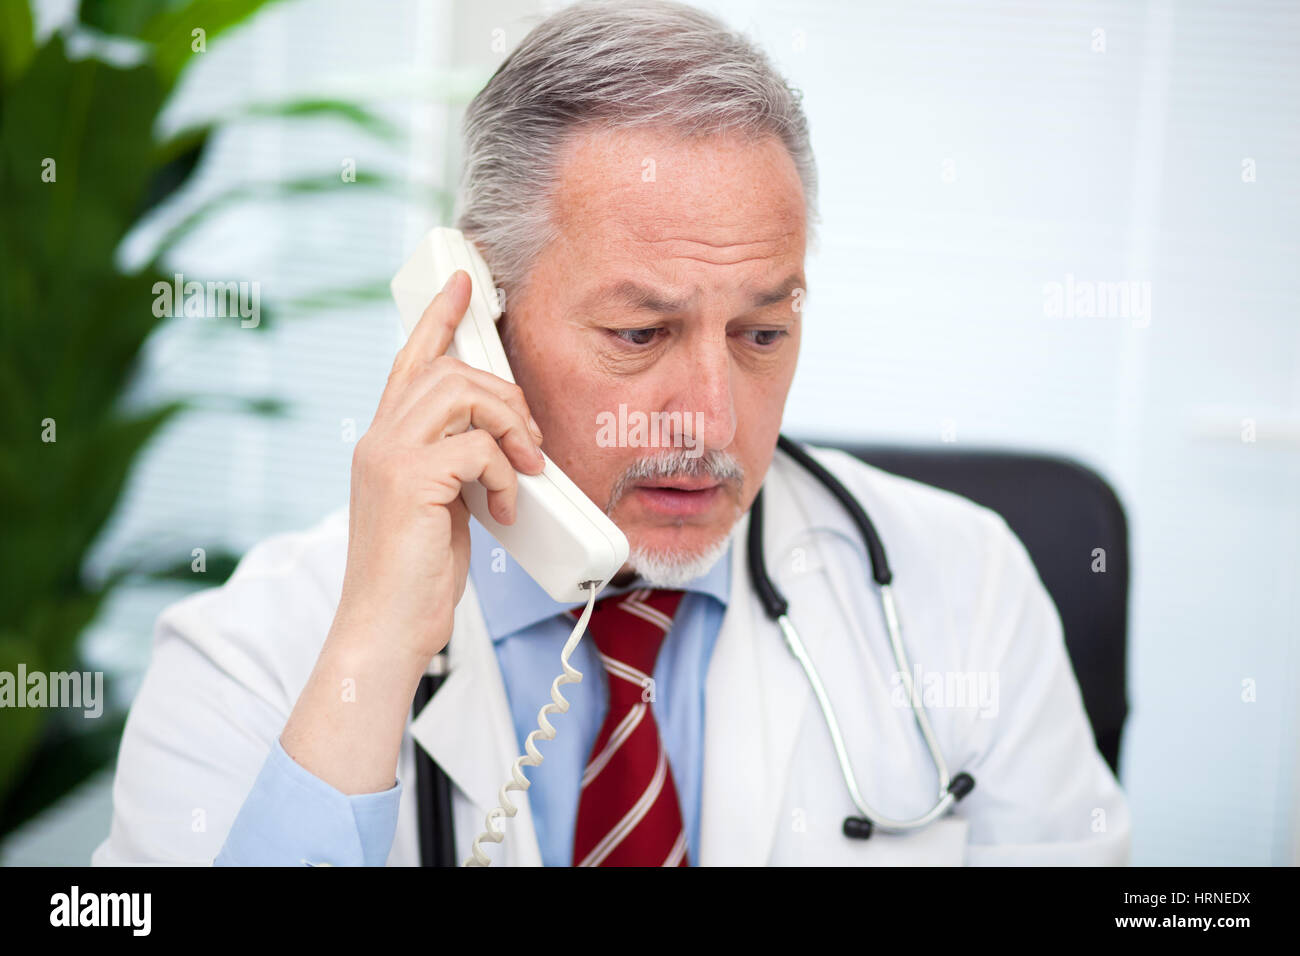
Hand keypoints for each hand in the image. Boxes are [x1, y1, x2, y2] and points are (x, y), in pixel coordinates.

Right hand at [280, 269, 542, 796]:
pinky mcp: (409, 482)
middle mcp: (378, 440)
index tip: (465, 284)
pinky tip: (503, 511)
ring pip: (462, 393)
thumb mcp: (440, 507)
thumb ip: (456, 465)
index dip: (438, 318)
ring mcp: (389, 458)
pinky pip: (475, 448)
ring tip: (524, 469)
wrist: (386, 630)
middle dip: (502, 389)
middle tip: (529, 438)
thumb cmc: (415, 575)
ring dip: (509, 426)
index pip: (410, 361)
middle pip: (447, 368)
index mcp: (383, 441)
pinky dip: (502, 475)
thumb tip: (500, 445)